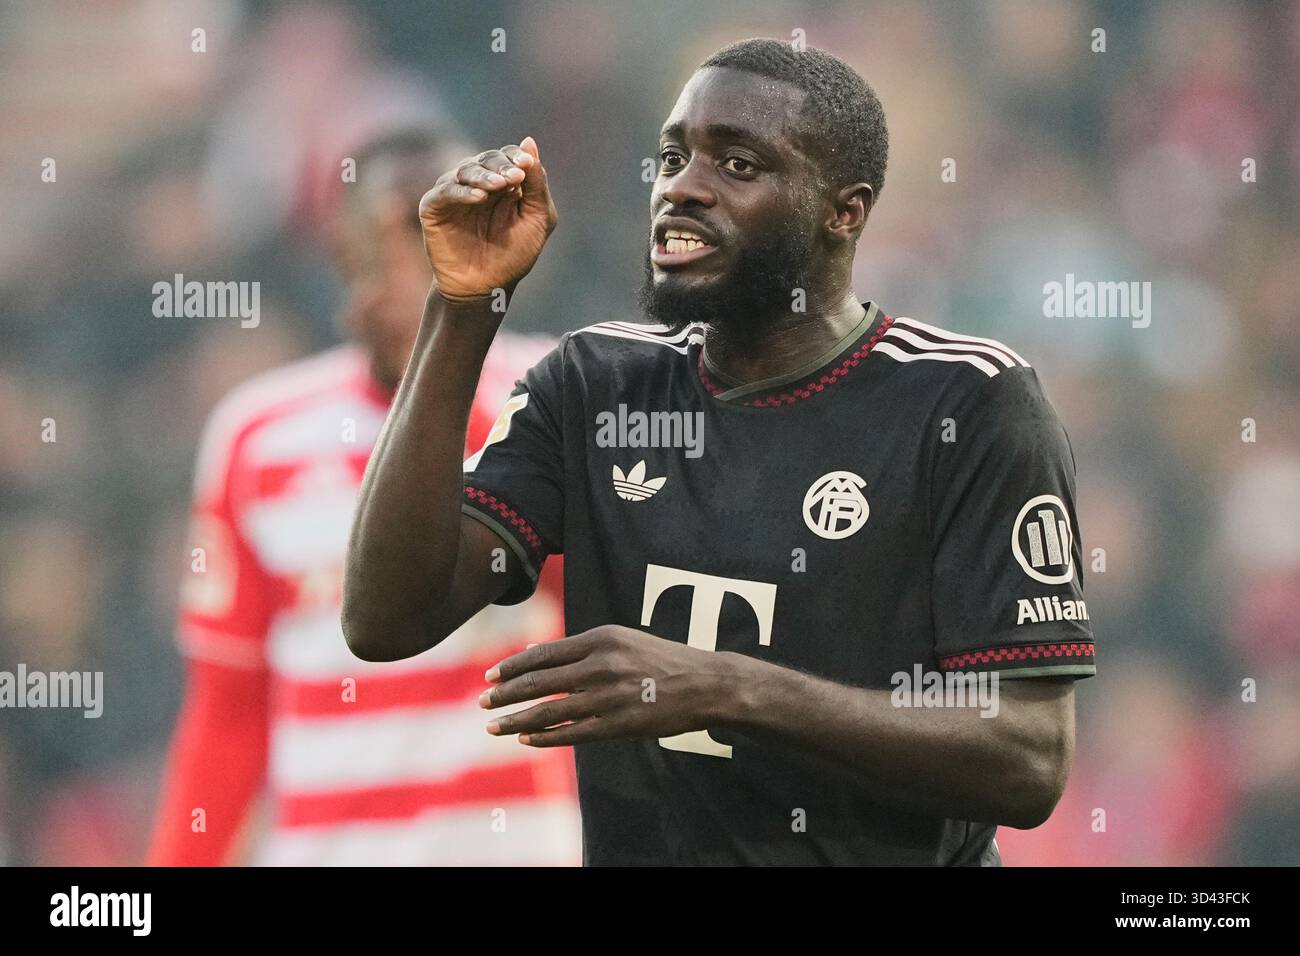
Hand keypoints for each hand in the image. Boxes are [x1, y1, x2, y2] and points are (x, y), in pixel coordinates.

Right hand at [418, 136, 557, 300]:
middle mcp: (476, 183)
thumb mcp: (537, 219)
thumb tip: (530, 142)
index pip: (507, 156)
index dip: (515, 157)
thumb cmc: (513, 255)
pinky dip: (462, 192)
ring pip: (465, 170)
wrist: (487, 288)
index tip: (527, 165)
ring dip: (484, 175)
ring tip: (499, 186)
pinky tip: (479, 198)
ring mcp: (454, 193)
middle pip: (487, 159)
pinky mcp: (434, 207)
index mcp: (502, 182)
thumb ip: (537, 184)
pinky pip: (445, 192)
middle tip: (515, 177)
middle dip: (502, 165)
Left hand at [480, 625, 735, 746]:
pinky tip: (526, 740)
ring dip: (516, 720)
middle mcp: (601, 665)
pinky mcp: (617, 725)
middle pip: (540, 681)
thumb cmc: (661, 660)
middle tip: (481, 702)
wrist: (704, 684)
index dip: (512, 666)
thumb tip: (537, 655)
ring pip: (549, 710)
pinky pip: (571, 734)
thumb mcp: (623, 640)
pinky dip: (544, 738)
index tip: (490, 676)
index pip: (544, 653)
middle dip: (505, 693)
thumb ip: (582, 648)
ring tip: (493, 726)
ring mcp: (608, 696)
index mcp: (601, 639)